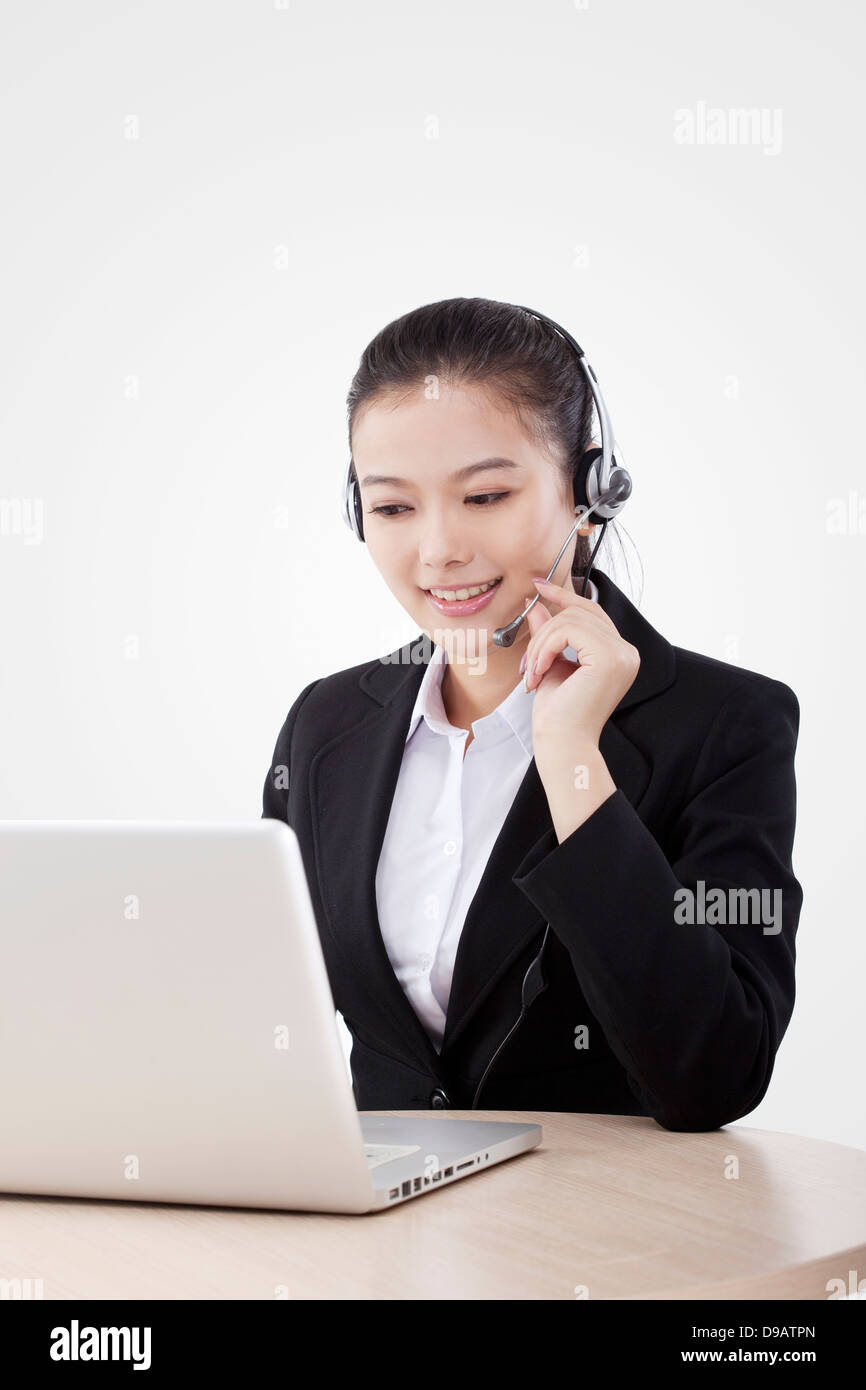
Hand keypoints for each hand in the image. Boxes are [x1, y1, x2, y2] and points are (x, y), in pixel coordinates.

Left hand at [521, 578, 639, 749]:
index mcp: (617, 654)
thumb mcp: (550, 664)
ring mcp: (621, 654)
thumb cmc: (558, 715)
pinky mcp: (609, 658)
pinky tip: (539, 672)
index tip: (538, 586)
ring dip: (541, 645)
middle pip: (580, 612)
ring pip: (570, 620)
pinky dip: (545, 648)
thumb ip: (547, 632)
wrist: (562, 745)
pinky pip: (568, 630)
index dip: (565, 595)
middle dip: (544, 631)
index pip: (592, 611)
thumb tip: (535, 602)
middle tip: (527, 663)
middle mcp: (626, 652)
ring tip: (532, 673)